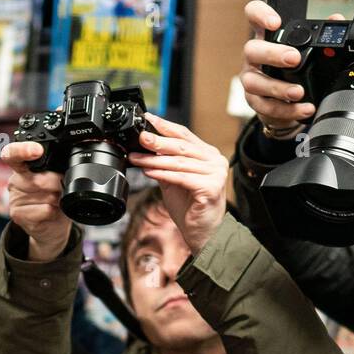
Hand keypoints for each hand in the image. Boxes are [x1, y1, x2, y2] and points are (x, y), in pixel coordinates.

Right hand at [0, 140, 72, 260]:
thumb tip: (63, 175)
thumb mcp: (57, 182)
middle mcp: (15, 181)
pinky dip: (54, 213)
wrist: (51, 229)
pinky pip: (45, 210)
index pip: (13, 154)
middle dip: (57, 185)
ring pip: (45, 195)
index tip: (37, 150)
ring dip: (57, 200)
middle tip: (59, 191)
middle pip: (40, 179)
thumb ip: (56, 173)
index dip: (23, 150)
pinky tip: (50, 214)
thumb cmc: (54, 201)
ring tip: (54, 203)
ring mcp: (14, 199)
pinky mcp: (17, 215)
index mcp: (22, 168)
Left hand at [129, 115, 227, 254]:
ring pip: (179, 162)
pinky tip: (149, 172)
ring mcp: (216, 173)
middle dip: (158, 141)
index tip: (148, 119)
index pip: (185, 135)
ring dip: (155, 160)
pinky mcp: (211, 187)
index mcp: (208, 155)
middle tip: (140, 137)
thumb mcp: (174, 181)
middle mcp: (215, 161)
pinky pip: (181, 177)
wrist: (202, 234)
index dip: (166, 126)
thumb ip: (164, 163)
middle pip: (181, 146)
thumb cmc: (190, 208)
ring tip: (138, 158)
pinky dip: (163, 174)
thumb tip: (146, 147)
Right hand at [240, 0, 321, 133]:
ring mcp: (251, 80)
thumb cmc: (291, 69)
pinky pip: (266, 107)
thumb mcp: (305, 48)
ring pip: (254, 82)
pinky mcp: (255, 102)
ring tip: (298, 92)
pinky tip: (303, 108)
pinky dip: (286, 110)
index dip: (260, 14)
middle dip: (272, 54)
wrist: (284, 102)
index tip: (276, 22)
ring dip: (278, 88)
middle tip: (294, 58)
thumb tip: (337, 18)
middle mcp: (254, 57)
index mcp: (265, 37)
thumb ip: (320, 32)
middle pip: (251, 49)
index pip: (254, 14)